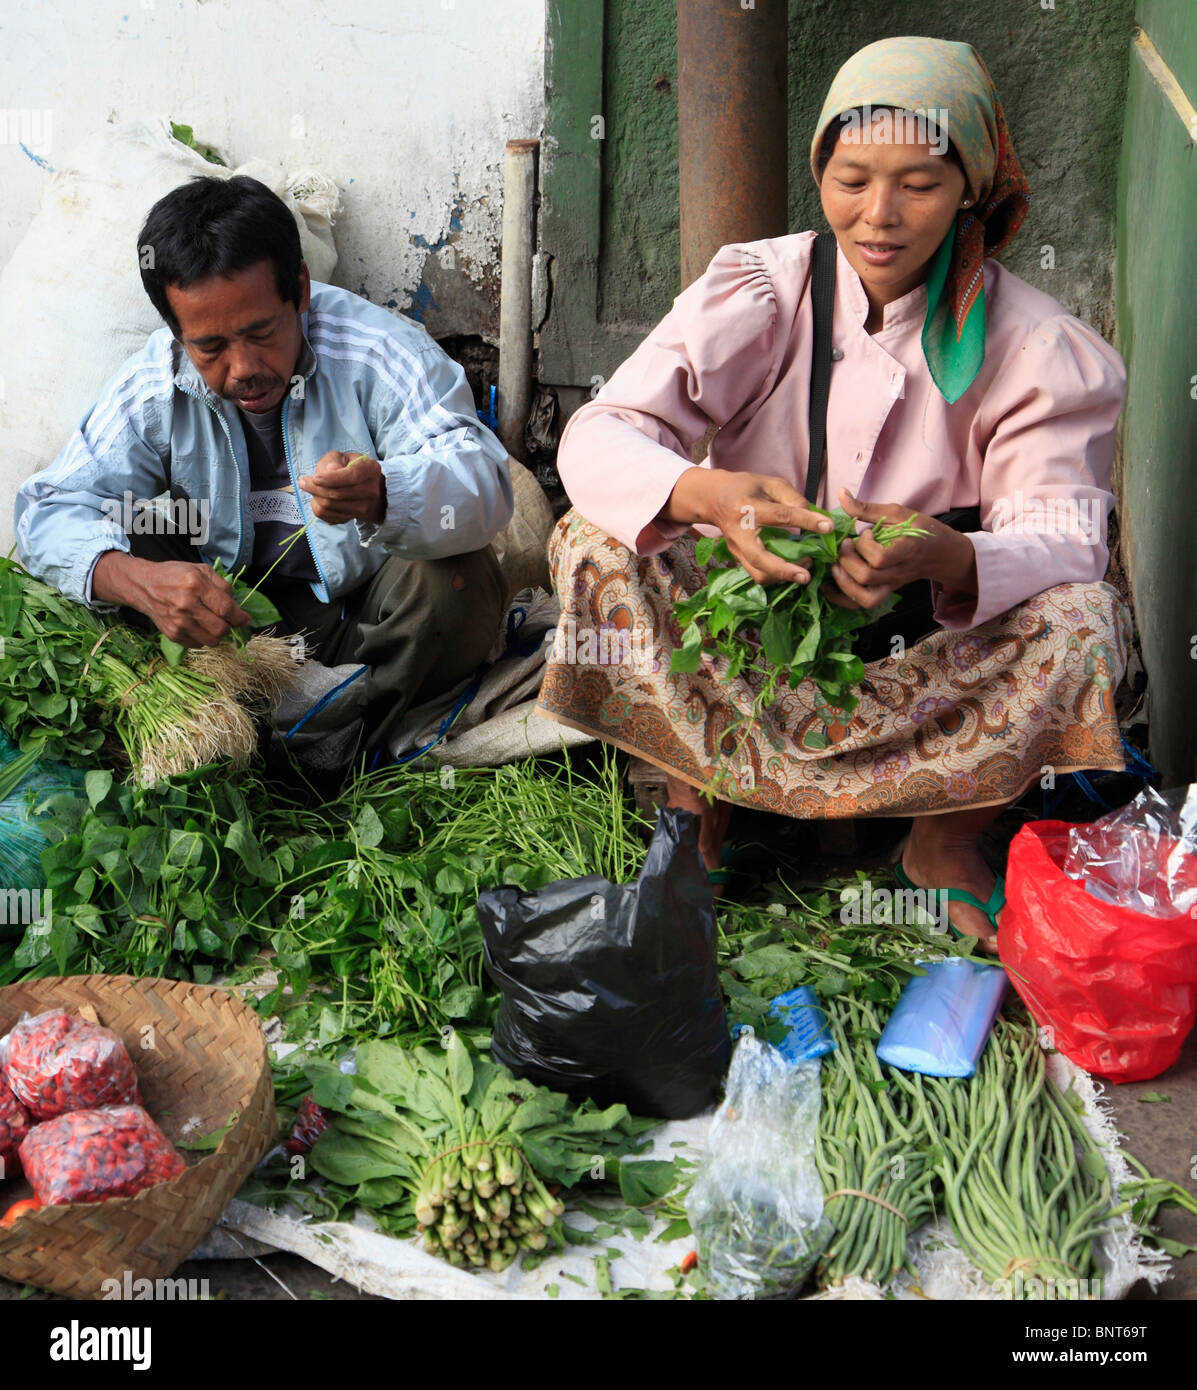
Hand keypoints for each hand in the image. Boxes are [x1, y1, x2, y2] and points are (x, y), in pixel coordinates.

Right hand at [92, 553, 251, 646]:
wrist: (144, 585)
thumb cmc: (175, 575)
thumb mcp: (200, 569)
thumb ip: (222, 585)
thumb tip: (237, 606)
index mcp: (196, 585)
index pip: (226, 608)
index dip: (240, 617)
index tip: (246, 620)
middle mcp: (186, 605)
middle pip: (221, 629)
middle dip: (229, 627)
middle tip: (227, 621)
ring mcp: (178, 622)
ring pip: (211, 640)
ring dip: (218, 635)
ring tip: (214, 624)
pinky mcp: (172, 634)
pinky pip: (197, 644)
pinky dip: (203, 638)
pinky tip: (199, 627)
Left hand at [298, 451, 386, 524]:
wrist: (363, 487)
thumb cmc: (349, 468)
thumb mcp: (341, 457)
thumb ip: (333, 461)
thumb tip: (329, 470)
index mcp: (371, 469)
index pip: (351, 476)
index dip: (331, 479)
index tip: (315, 478)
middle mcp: (372, 491)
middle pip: (339, 494)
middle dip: (316, 488)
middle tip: (303, 482)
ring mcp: (364, 507)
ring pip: (331, 506)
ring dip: (315, 497)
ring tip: (310, 488)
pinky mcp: (354, 518)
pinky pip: (328, 516)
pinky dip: (318, 507)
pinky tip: (318, 498)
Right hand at [662, 468, 835, 585]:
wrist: (712, 499)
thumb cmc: (745, 488)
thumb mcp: (769, 483)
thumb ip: (792, 498)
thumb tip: (813, 518)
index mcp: (747, 508)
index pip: (780, 516)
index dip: (807, 521)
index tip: (828, 527)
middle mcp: (739, 533)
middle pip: (761, 559)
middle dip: (786, 570)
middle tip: (808, 574)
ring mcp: (737, 550)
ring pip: (759, 574)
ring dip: (784, 577)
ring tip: (804, 569)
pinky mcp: (739, 559)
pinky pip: (759, 574)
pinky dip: (778, 576)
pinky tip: (792, 569)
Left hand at [825, 488, 976, 610]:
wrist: (941, 553)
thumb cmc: (920, 530)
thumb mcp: (897, 513)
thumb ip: (867, 508)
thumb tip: (841, 494)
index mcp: (906, 550)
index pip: (880, 558)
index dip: (865, 546)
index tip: (865, 532)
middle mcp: (898, 572)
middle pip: (867, 578)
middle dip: (847, 561)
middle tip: (845, 546)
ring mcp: (891, 585)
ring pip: (864, 598)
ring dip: (843, 583)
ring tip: (837, 565)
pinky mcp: (885, 592)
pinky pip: (863, 604)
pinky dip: (843, 598)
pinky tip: (831, 585)